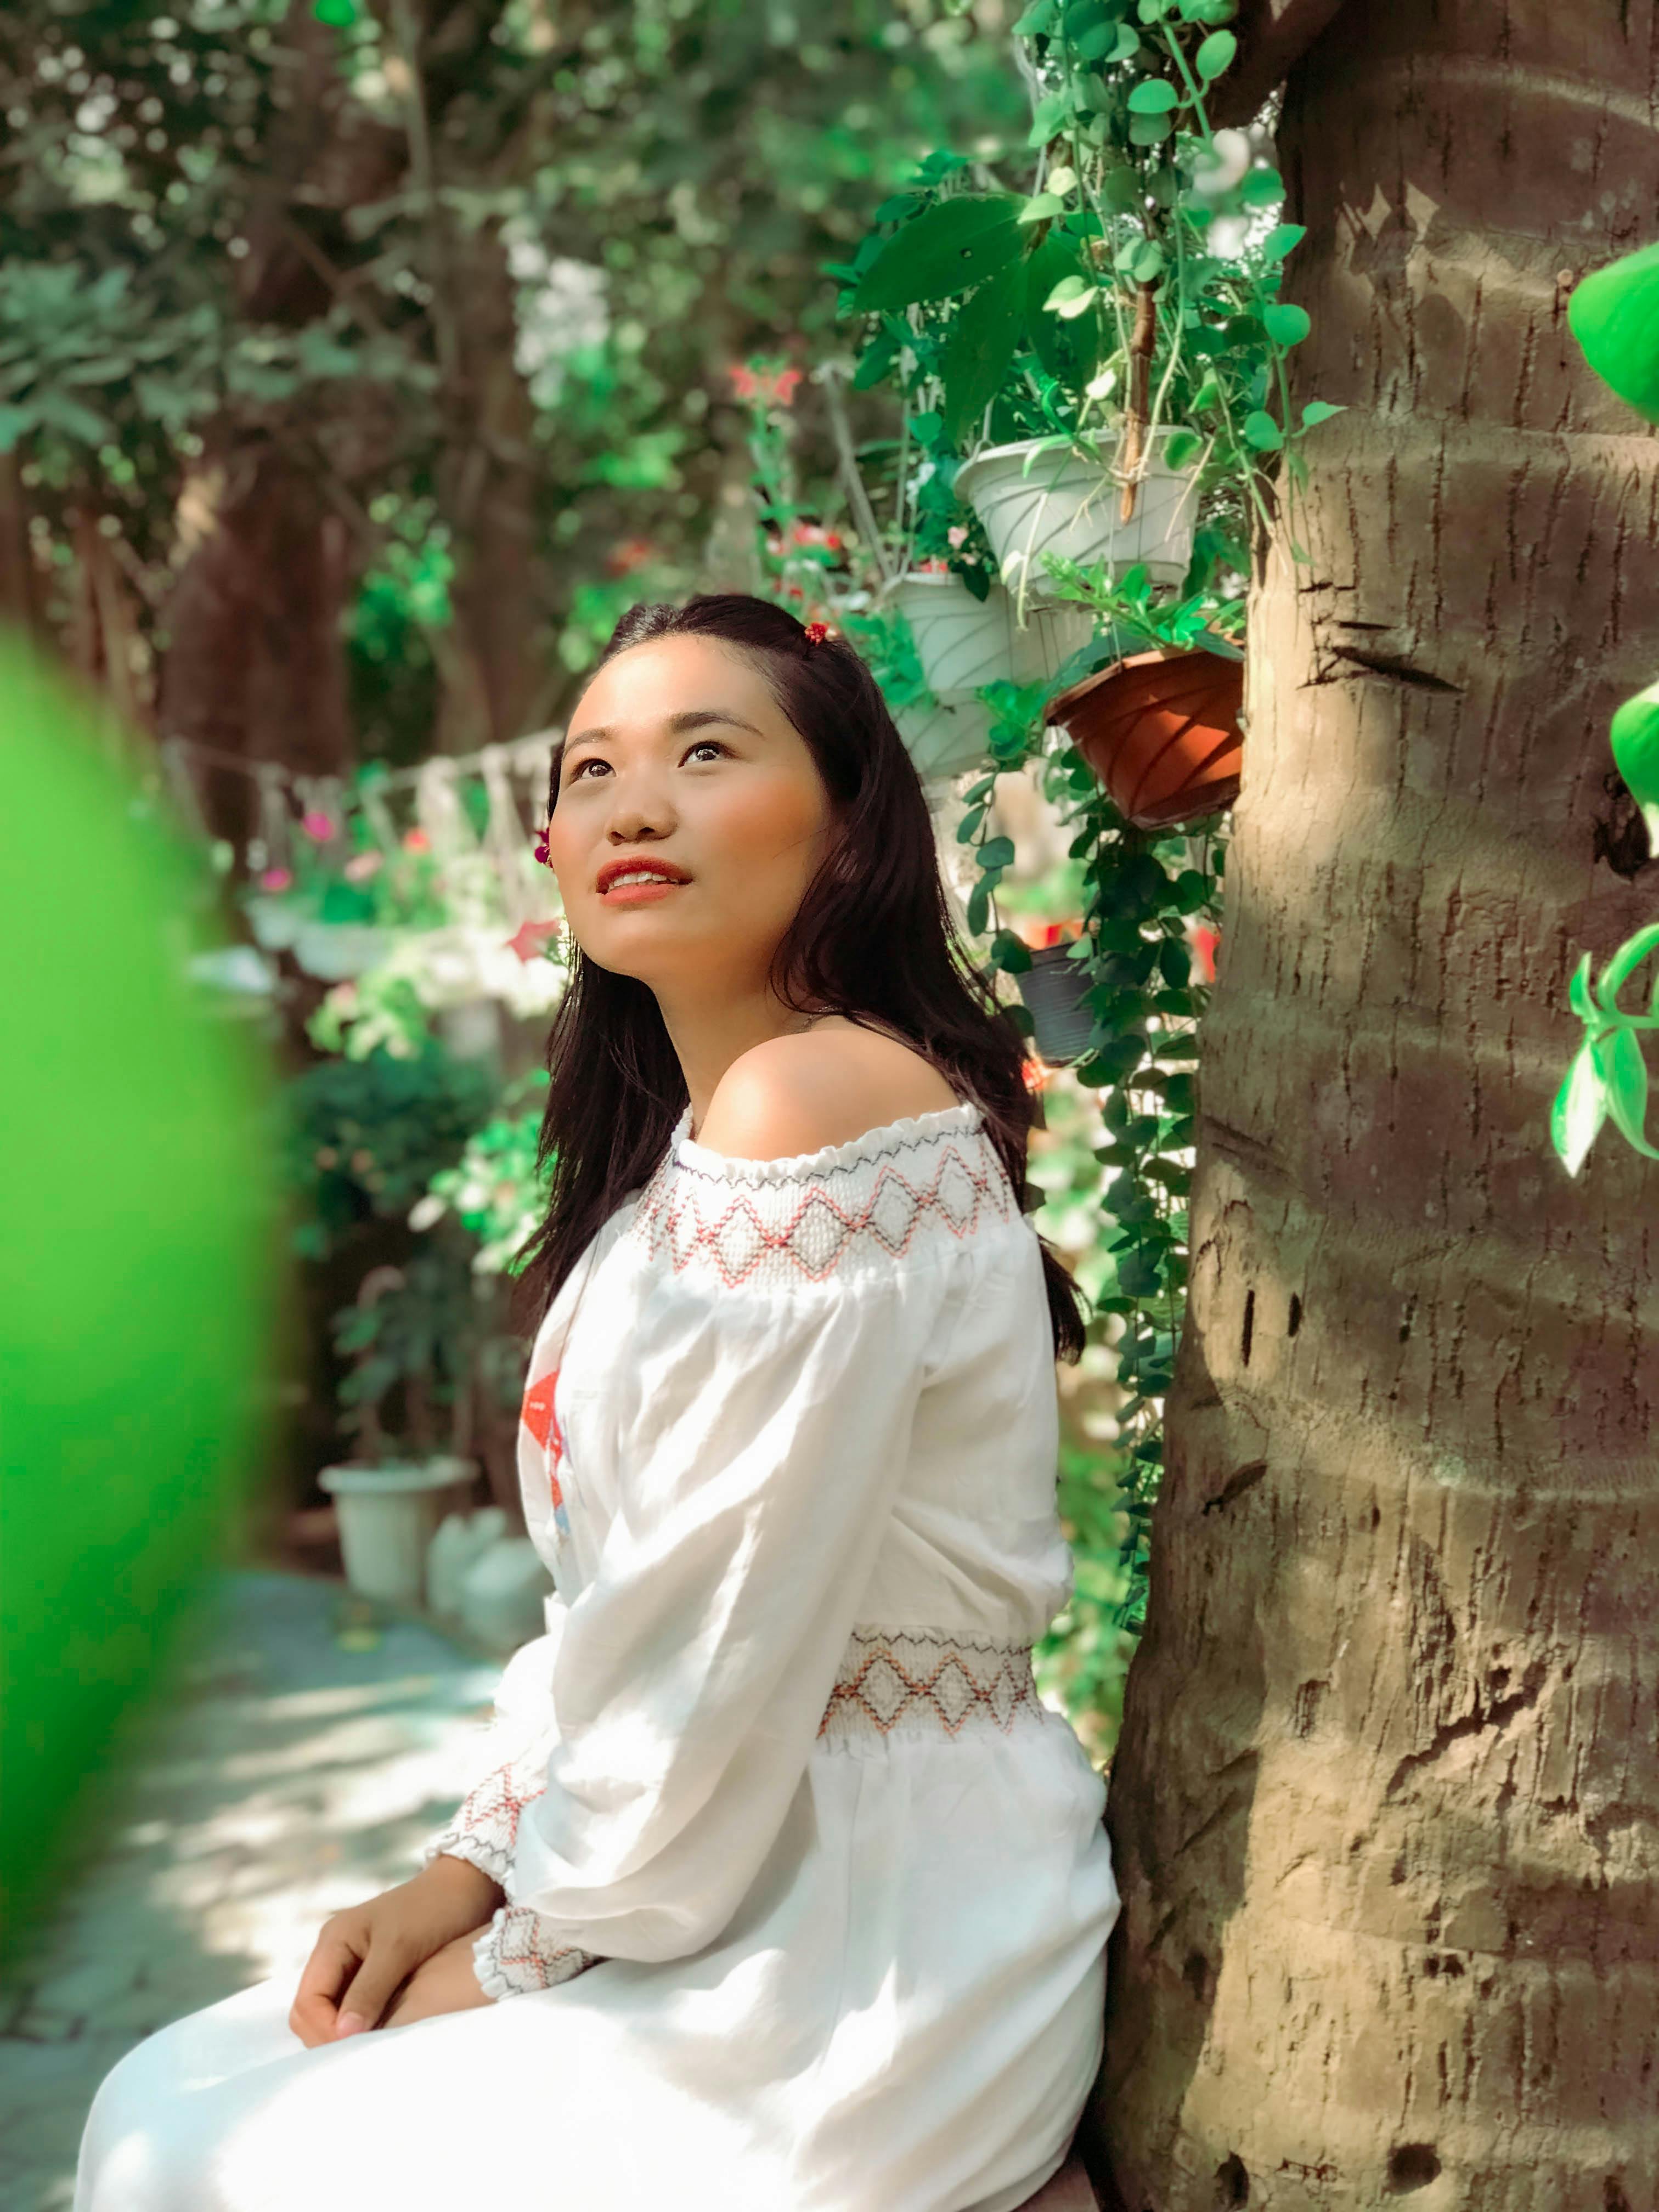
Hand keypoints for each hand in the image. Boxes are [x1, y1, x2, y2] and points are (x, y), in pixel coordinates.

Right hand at [289, 1855, 501, 2049]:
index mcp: (334, 1941)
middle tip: (362, 2053)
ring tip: (373, 2048)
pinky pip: (356, 2009)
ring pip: (332, 2013)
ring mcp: (354, 1965)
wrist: (467, 1887)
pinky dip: (363, 2025)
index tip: (353, 2046)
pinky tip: (383, 2035)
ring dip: (346, 2033)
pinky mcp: (374, 1975)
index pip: (307, 2000)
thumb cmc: (434, 1909)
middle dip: (328, 2035)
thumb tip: (341, 2034)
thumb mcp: (399, 1948)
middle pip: (312, 2010)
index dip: (323, 2029)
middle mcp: (337, 1954)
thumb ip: (369, 1991)